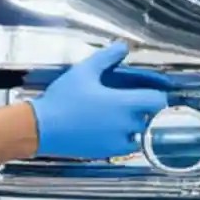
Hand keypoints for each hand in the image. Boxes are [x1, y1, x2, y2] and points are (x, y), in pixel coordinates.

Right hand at [25, 41, 169, 158]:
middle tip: (131, 101)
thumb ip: (108, 57)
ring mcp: (116, 143)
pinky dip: (121, 139)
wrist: (41, 128)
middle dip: (145, 111)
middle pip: (151, 119)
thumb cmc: (62, 99)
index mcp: (124, 104)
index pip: (158, 102)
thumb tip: (123, 46)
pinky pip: (124, 147)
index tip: (148, 92)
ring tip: (119, 117)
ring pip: (139, 136)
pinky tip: (106, 128)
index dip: (156, 95)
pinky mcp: (106, 153)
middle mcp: (124, 126)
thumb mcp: (84, 71)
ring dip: (135, 127)